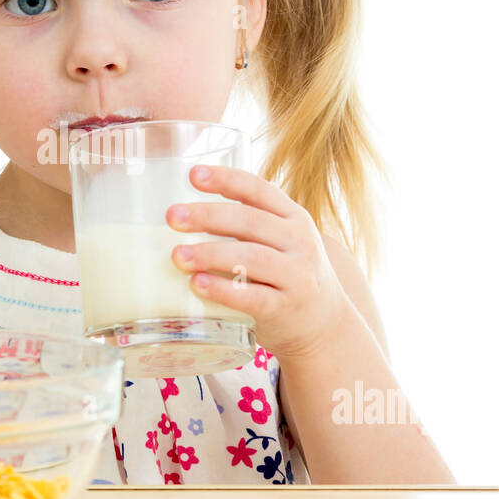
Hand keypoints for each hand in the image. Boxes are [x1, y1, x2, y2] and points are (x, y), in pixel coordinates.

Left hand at [166, 165, 349, 363]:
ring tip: (177, 255)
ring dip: (210, 254)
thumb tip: (185, 214)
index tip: (193, 174)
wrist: (326, 324)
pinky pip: (252, 296)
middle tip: (173, 216)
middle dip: (207, 216)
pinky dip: (223, 289)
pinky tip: (198, 284)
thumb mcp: (281, 241)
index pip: (258, 189)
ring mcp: (296, 275)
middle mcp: (298, 241)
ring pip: (250, 257)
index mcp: (293, 217)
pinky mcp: (285, 308)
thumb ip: (248, 225)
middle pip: (249, 221)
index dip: (226, 179)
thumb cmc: (288, 275)